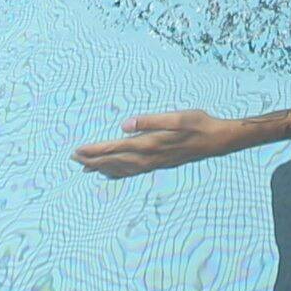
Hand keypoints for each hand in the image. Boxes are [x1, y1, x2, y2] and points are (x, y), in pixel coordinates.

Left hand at [73, 109, 246, 177]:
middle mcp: (150, 157)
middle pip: (115, 161)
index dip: (96, 150)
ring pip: (123, 169)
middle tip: (73, 159)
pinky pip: (134, 171)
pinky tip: (112, 174)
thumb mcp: (176, 117)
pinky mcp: (159, 164)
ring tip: (86, 167)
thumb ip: (150, 121)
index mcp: (151, 144)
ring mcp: (155, 163)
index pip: (116, 148)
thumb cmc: (198, 124)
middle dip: (93, 160)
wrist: (217, 140)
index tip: (79, 150)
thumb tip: (124, 125)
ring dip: (103, 167)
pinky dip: (119, 173)